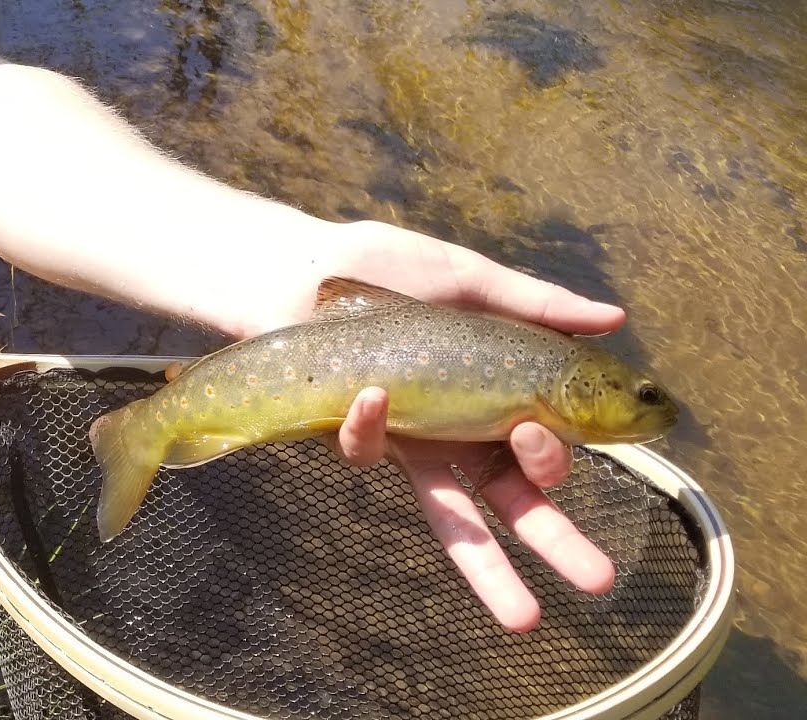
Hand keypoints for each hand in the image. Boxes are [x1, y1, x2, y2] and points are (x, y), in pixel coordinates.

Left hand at [296, 221, 623, 631]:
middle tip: (599, 581)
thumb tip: (615, 320)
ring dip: (487, 566)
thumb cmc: (388, 270)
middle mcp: (452, 431)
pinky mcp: (352, 430)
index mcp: (489, 396)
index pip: (535, 444)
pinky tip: (376, 392)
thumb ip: (534, 304)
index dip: (552, 456)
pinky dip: (372, 423)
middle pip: (508, 498)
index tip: (547, 433)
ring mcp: (403, 438)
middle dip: (554, 541)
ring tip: (526, 616)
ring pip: (450, 516)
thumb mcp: (466, 278)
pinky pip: (368, 448)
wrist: (301, 266)